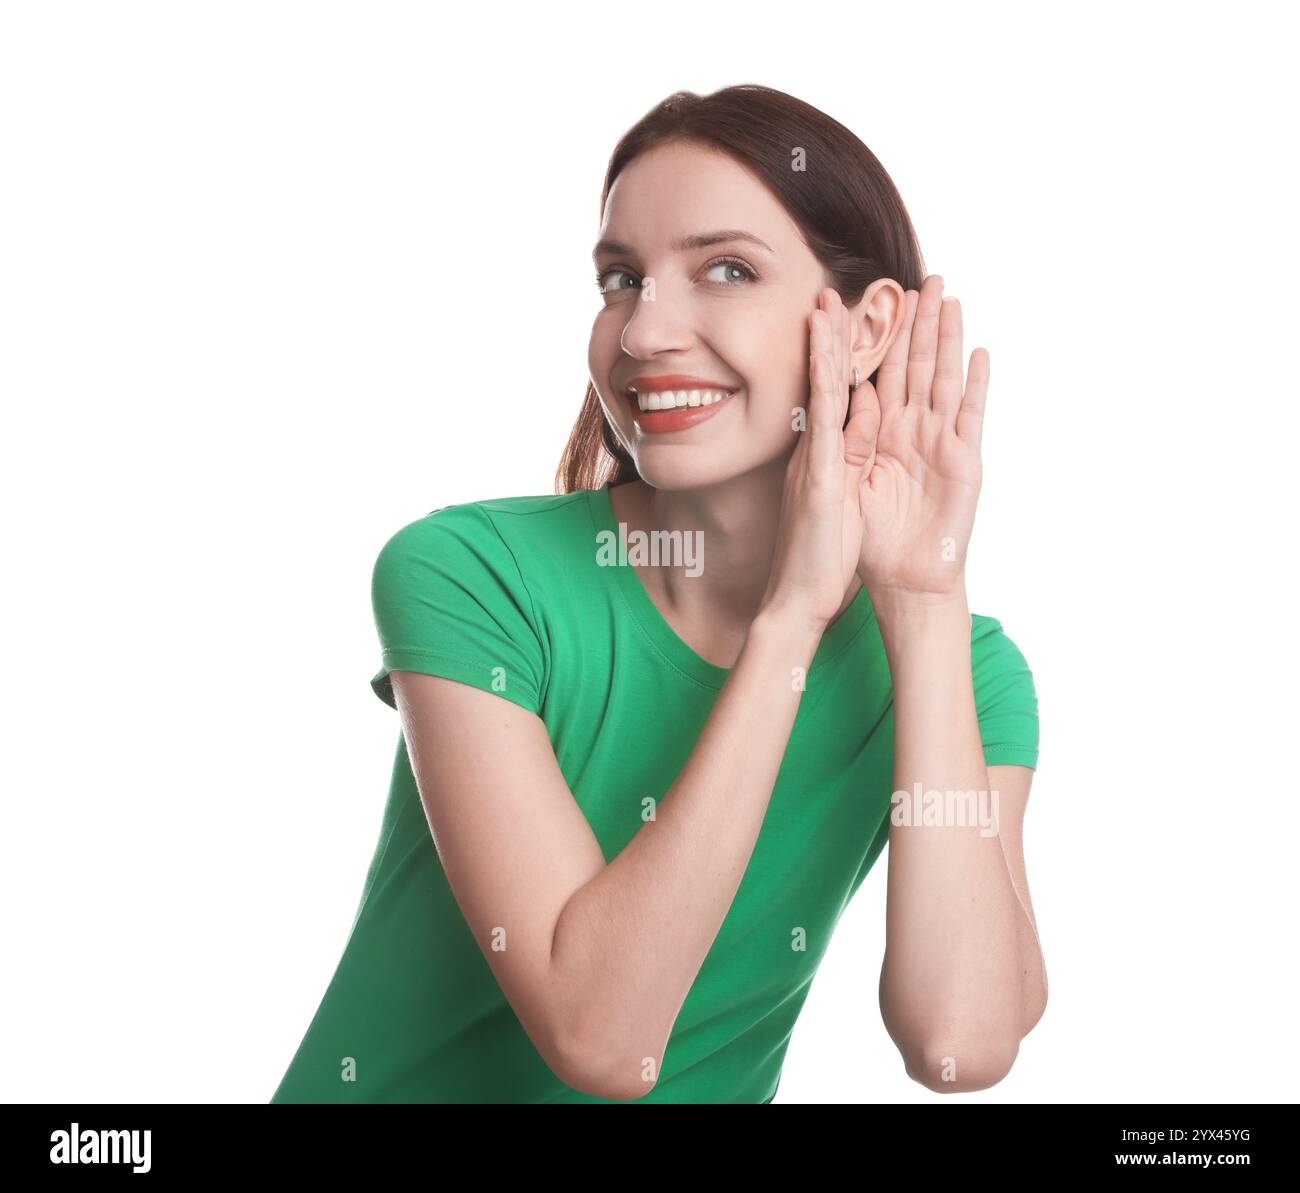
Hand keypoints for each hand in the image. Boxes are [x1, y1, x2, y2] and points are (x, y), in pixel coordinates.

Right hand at [759, 288, 879, 629]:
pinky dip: (827, 382)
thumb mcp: (843, 494)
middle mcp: (817, 451)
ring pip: (823, 392)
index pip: (838, 394)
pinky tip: (830, 351)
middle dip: (832, 336)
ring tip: (828, 302)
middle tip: (831, 292)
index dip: (842, 355)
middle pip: (828, 383)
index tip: (847, 317)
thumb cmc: (821, 556)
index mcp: (826, 455)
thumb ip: (854, 449)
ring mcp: (815, 460)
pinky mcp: (819, 476)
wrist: (798, 600)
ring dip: (827, 345)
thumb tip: (867, 406)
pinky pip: (826, 419)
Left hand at [851, 276, 985, 604]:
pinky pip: (971, 417)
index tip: (866, 300)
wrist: (900, 581)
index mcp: (878, 434)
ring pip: (943, 378)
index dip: (872, 341)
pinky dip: (977, 384)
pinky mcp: (962, 462)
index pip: (875, 376)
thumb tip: (850, 398)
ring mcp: (940, 443)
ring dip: (946, 339)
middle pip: (915, 366)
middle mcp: (911, 431)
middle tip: (921, 278)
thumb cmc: (867, 541)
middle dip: (917, 323)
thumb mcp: (844, 485)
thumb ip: (849, 441)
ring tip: (948, 297)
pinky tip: (979, 352)